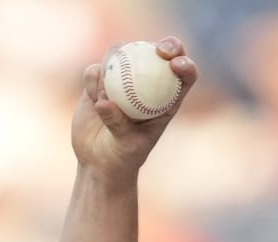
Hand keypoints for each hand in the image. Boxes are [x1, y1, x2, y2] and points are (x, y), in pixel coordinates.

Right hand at [71, 37, 198, 183]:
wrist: (99, 159)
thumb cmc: (122, 156)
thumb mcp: (126, 145)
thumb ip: (118, 123)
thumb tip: (104, 100)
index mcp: (166, 100)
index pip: (184, 76)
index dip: (185, 64)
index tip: (175, 64)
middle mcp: (147, 84)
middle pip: (161, 55)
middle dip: (166, 46)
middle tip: (158, 50)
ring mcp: (123, 80)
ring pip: (123, 54)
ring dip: (114, 62)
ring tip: (105, 92)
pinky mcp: (99, 81)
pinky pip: (96, 69)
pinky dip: (93, 78)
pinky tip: (92, 94)